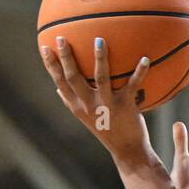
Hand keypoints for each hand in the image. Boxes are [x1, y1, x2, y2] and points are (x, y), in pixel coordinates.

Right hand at [41, 36, 152, 168]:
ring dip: (100, 59)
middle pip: (74, 78)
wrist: (128, 151)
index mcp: (79, 107)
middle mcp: (90, 106)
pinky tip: (145, 59)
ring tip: (99, 40)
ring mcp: (107, 106)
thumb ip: (72, 103)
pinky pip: (133, 85)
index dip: (51, 65)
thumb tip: (57, 89)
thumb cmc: (107, 131)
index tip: (44, 47)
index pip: (61, 83)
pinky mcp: (126, 106)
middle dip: (66, 58)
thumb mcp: (86, 119)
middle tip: (61, 38)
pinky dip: (140, 72)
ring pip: (101, 79)